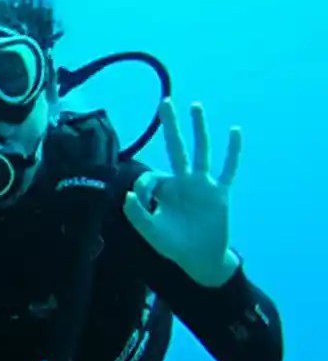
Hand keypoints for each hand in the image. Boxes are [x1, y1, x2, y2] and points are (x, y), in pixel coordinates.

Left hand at [124, 99, 241, 286]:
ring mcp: (203, 185)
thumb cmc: (173, 244)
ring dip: (198, 129)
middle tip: (165, 102)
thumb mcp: (150, 231)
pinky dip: (232, 151)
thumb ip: (137, 215)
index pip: (150, 176)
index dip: (142, 188)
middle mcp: (183, 182)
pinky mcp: (220, 193)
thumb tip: (126, 195)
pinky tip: (234, 131)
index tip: (141, 203)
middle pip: (176, 148)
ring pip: (201, 151)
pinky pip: (227, 168)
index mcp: (164, 190)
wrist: (200, 258)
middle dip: (170, 126)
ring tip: (195, 106)